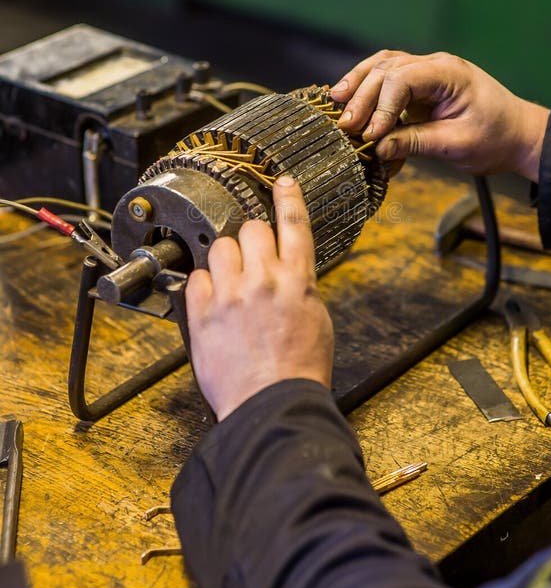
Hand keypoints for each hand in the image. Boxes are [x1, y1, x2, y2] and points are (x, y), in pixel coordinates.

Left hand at [185, 176, 333, 420]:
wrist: (271, 404)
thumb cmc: (298, 370)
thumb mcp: (316, 320)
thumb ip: (299, 286)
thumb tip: (288, 270)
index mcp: (298, 280)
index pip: (294, 223)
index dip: (288, 196)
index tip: (282, 182)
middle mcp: (263, 279)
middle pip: (251, 228)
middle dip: (252, 240)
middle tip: (252, 261)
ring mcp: (231, 294)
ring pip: (220, 246)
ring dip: (226, 258)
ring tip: (231, 283)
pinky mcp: (203, 312)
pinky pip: (196, 277)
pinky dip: (204, 285)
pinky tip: (214, 303)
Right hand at [330, 50, 549, 180]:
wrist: (517, 134)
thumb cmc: (495, 138)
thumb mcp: (457, 145)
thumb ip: (416, 142)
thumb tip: (378, 148)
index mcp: (449, 74)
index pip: (402, 79)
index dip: (381, 106)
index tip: (370, 135)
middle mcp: (435, 65)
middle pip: (387, 69)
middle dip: (363, 97)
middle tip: (346, 126)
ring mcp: (427, 71)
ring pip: (383, 66)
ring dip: (359, 84)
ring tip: (336, 102)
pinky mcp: (420, 84)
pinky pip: (388, 76)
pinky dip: (368, 86)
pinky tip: (350, 97)